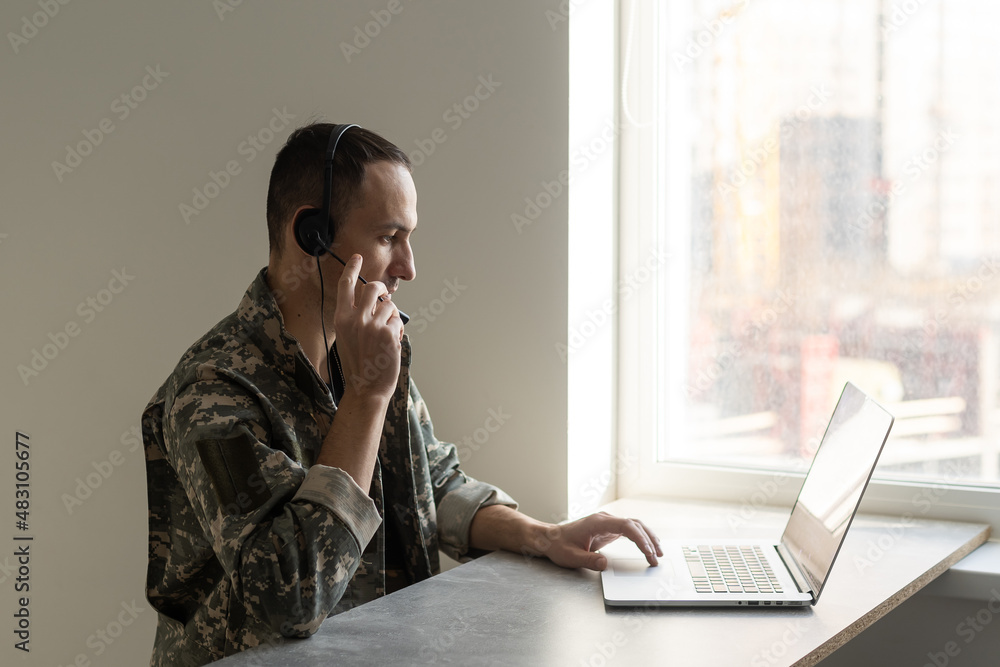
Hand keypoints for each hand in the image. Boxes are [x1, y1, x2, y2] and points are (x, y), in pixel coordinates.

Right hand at [333, 254, 403, 399]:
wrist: (366, 387)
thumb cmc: (358, 365)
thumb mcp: (347, 338)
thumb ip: (356, 318)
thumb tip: (374, 303)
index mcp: (341, 319)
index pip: (345, 286)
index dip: (352, 269)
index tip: (357, 257)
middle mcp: (355, 319)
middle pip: (372, 288)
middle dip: (381, 289)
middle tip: (384, 296)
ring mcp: (372, 325)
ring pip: (388, 305)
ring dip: (391, 316)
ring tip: (387, 334)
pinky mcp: (387, 332)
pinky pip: (397, 321)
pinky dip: (397, 330)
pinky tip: (391, 344)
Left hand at [534, 511, 661, 570]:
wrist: (550, 539)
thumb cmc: (559, 546)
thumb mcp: (571, 557)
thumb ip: (588, 561)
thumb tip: (605, 565)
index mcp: (597, 522)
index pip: (626, 525)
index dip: (640, 538)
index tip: (648, 551)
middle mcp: (605, 519)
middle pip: (635, 524)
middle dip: (649, 539)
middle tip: (658, 557)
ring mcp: (608, 523)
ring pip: (634, 525)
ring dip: (648, 537)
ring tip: (658, 553)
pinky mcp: (608, 529)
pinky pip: (629, 530)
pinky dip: (641, 538)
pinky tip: (648, 547)